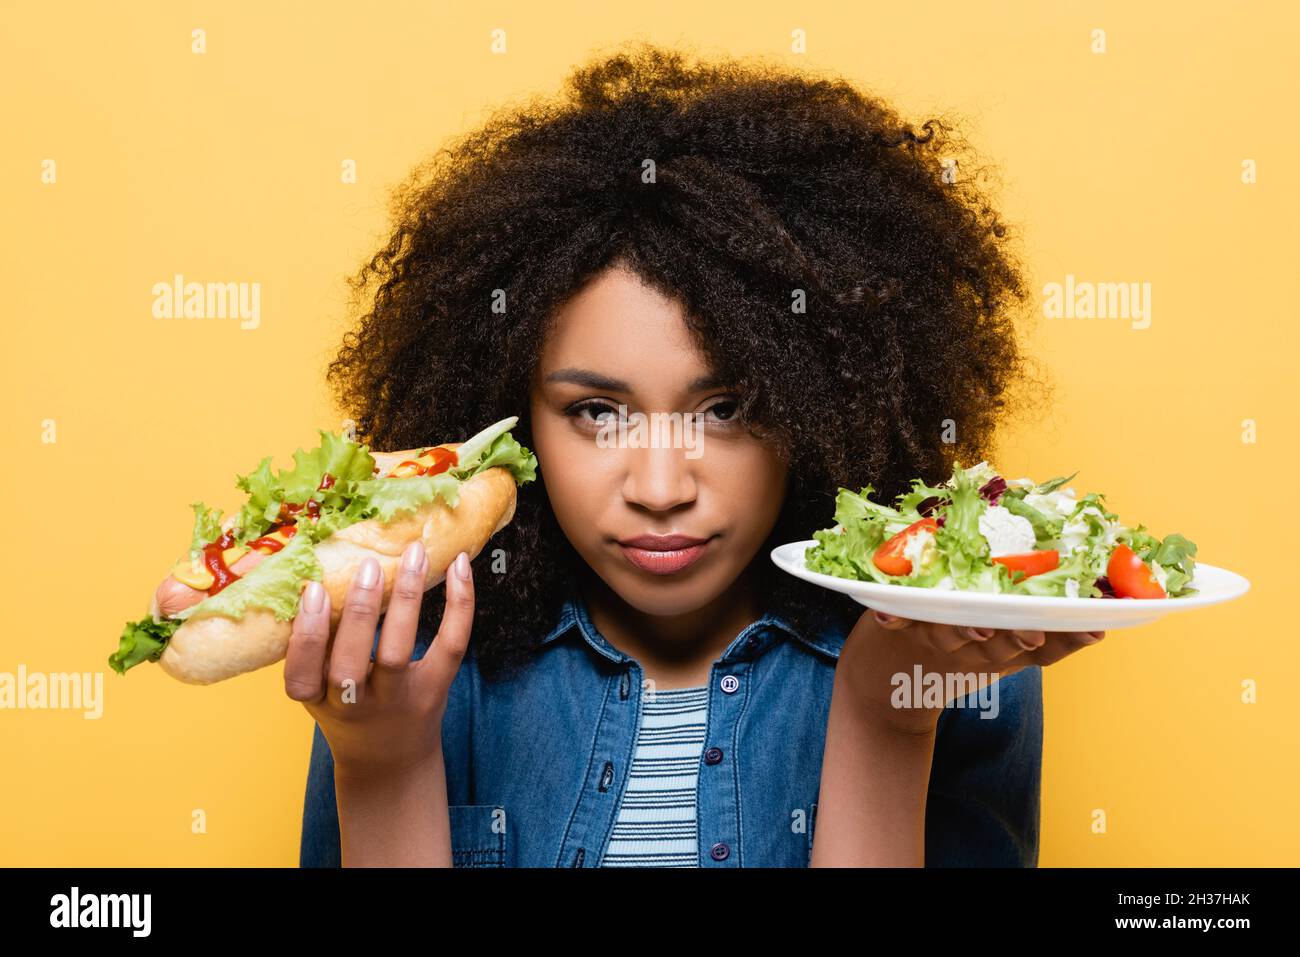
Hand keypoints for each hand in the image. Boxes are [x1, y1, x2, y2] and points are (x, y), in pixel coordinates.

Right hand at [283, 541, 473, 778]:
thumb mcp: (319, 691)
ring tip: (414, 554)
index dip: (306, 636)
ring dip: (406, 599)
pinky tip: (458, 567)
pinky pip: (450, 645)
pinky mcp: (435, 689)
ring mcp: (397, 699)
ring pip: (398, 651)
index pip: (302, 676)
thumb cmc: (348, 710)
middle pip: (351, 663)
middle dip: (359, 612)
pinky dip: (459, 605)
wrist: (389, 762)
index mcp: (319, 701)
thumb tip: (314, 574)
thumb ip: (316, 648)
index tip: (313, 591)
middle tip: (369, 566)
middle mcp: (356, 704)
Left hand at [840, 608, 1104, 734]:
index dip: (1065, 641)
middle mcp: (968, 648)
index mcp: (998, 650)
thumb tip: (1100, 620)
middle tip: (1033, 630)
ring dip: (962, 630)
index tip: (1093, 628)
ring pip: (951, 634)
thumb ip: (1047, 636)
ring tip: (977, 625)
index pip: (1037, 648)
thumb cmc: (954, 653)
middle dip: (1017, 637)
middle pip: (997, 645)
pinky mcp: (896, 628)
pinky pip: (895, 621)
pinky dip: (892, 617)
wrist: (884, 686)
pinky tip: (887, 612)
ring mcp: (932, 638)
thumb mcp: (1006, 651)